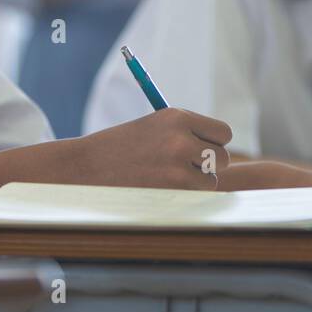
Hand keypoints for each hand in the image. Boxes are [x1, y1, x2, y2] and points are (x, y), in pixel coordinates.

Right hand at [71, 108, 230, 189]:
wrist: (88, 165)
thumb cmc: (123, 147)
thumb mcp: (156, 127)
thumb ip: (187, 133)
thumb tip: (220, 147)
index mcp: (177, 117)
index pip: (223, 132)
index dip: (215, 143)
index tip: (202, 149)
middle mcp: (181, 138)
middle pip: (223, 157)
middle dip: (210, 165)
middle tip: (187, 167)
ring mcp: (177, 165)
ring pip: (212, 179)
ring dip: (198, 182)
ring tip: (171, 177)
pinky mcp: (171, 188)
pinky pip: (197, 194)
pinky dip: (187, 194)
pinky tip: (164, 187)